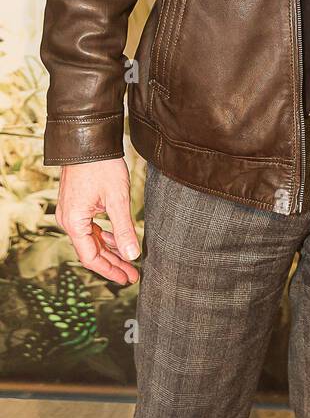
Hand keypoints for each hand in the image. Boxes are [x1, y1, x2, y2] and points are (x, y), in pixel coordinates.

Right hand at [55, 160, 140, 284]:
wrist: (88, 140)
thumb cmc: (102, 166)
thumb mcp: (117, 199)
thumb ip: (124, 229)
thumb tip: (133, 254)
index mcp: (74, 222)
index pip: (90, 257)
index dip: (110, 270)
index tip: (128, 277)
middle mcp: (68, 220)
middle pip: (90, 251)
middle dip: (113, 263)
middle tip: (132, 274)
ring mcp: (71, 212)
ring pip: (91, 239)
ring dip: (109, 250)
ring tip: (128, 260)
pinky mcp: (77, 204)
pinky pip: (89, 227)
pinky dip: (103, 235)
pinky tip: (117, 240)